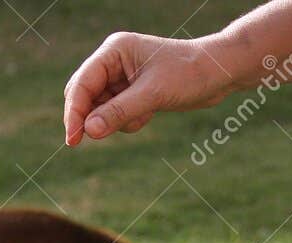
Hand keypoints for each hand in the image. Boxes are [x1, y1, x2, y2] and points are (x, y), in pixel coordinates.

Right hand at [64, 33, 229, 144]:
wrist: (219, 73)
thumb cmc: (189, 74)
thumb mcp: (153, 95)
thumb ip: (119, 112)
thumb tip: (89, 131)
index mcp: (115, 50)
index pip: (82, 83)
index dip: (74, 112)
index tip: (73, 140)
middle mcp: (114, 61)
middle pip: (84, 95)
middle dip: (89, 118)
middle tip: (83, 143)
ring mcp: (123, 76)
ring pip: (100, 108)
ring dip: (114, 121)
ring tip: (143, 116)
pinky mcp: (133, 91)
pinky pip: (116, 113)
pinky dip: (128, 121)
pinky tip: (149, 115)